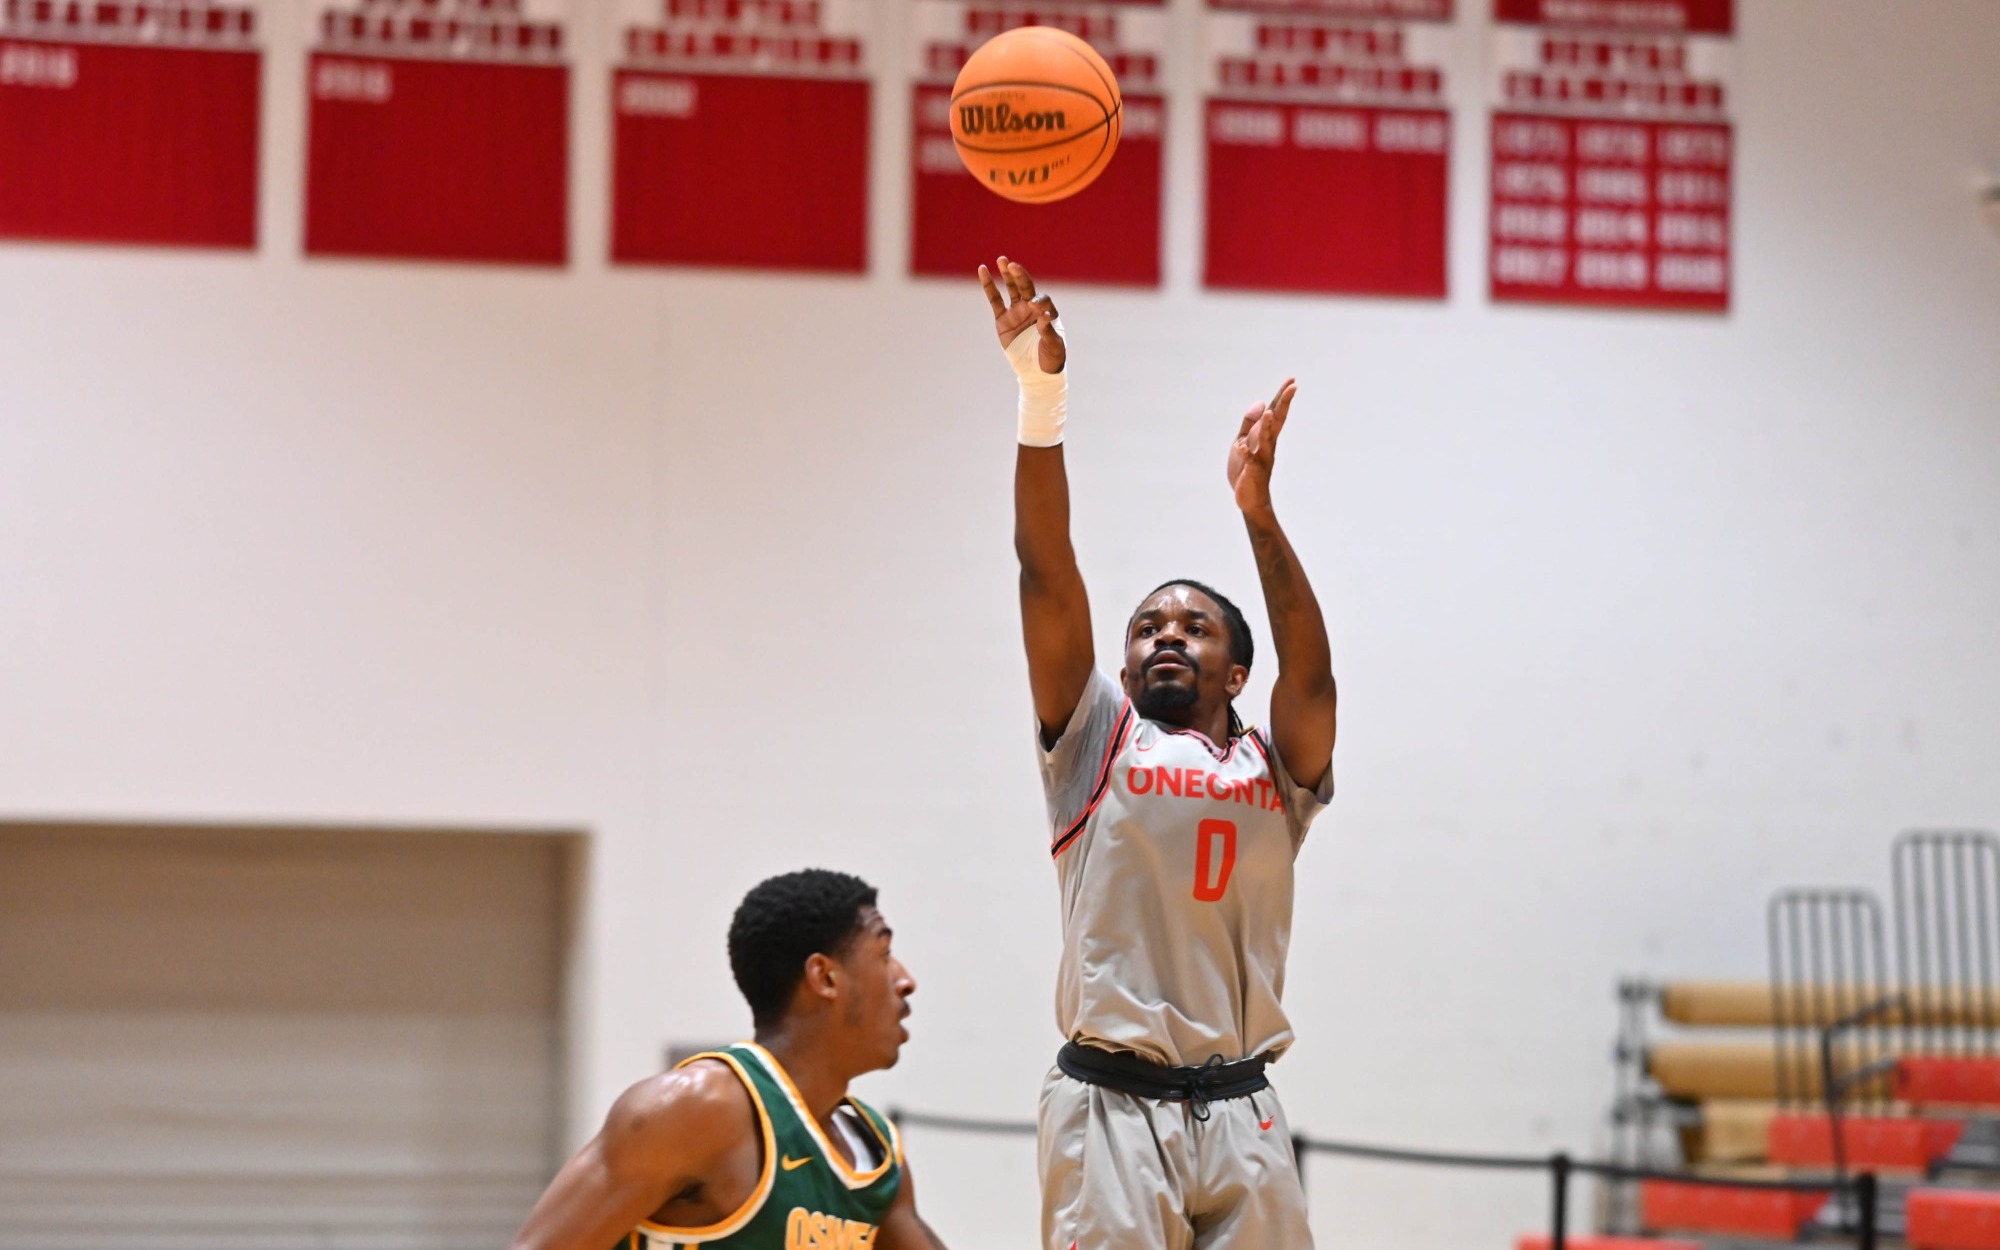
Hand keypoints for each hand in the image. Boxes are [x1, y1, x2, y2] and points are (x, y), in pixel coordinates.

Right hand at [978, 256, 1064, 373]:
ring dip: (1006, 274)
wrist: (1036, 371)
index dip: (1038, 301)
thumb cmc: (1050, 358)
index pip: (1042, 300)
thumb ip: (1048, 331)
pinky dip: (989, 286)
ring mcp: (1016, 311)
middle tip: (1013, 265)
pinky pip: (994, 300)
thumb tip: (1044, 316)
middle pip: (1025, 287)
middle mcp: (1032, 308)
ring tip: (1002, 260)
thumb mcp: (1054, 346)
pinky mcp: (1002, 319)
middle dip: (1019, 276)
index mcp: (1047, 312)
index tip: (1034, 307)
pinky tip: (983, 270)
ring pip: (1011, 288)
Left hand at [1227, 379, 1295, 514]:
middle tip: (1293, 387)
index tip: (1292, 381)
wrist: (1249, 498)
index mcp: (1265, 437)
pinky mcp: (1253, 472)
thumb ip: (1249, 424)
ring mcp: (1262, 458)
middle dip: (1284, 405)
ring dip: (1267, 427)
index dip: (1282, 397)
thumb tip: (1261, 403)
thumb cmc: (1246, 469)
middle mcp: (1268, 445)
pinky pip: (1250, 461)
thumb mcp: (1243, 441)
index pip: (1276, 413)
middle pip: (1277, 422)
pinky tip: (1241, 447)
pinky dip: (1245, 454)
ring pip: (1266, 440)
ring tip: (1268, 412)